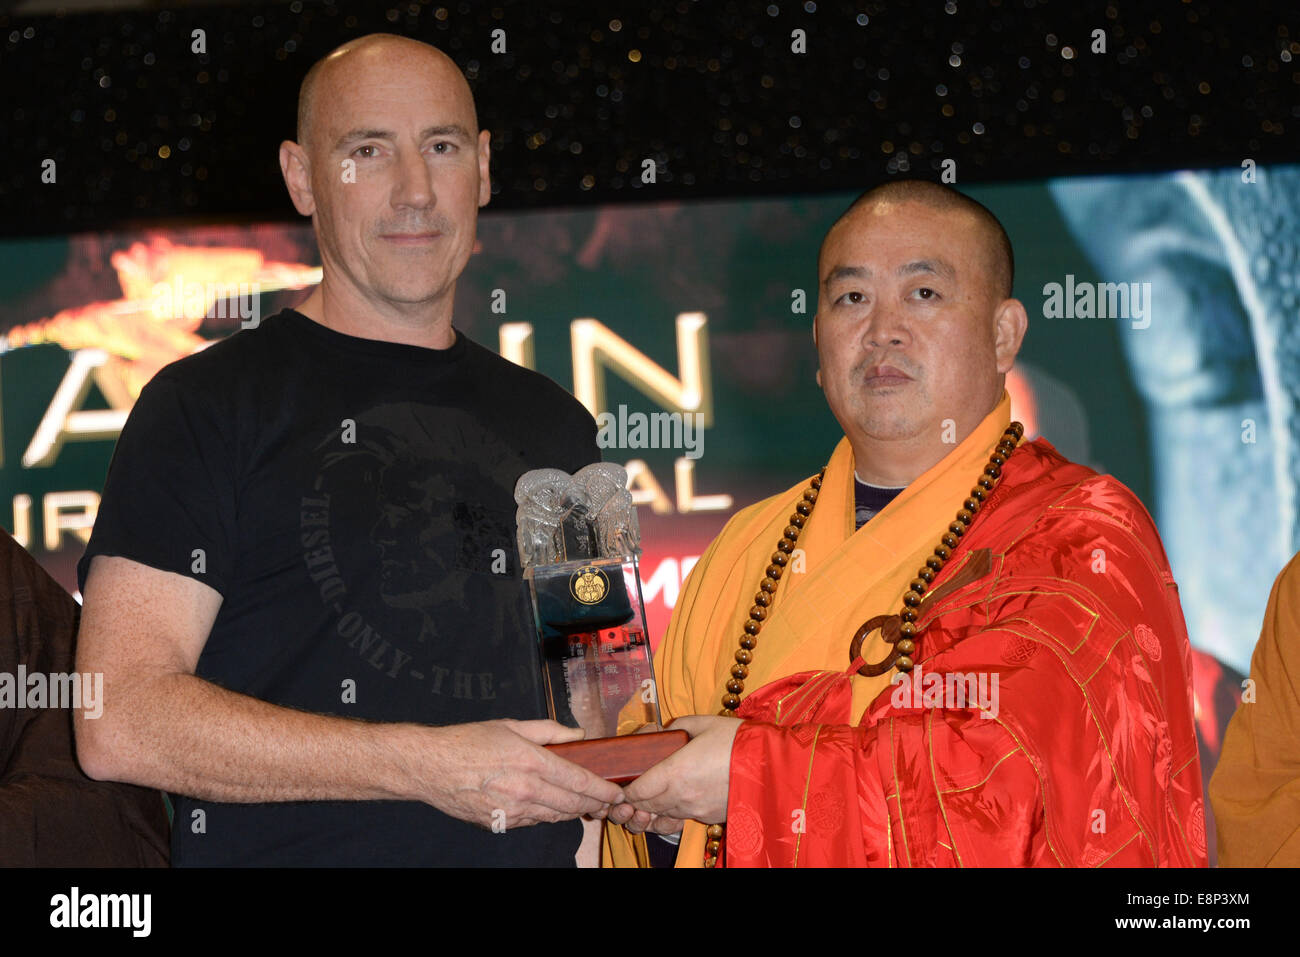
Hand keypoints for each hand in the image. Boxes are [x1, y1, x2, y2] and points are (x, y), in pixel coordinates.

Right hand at [418, 719, 624, 830]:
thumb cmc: (468, 742)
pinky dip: (545, 815)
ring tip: (584, 805)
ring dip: (572, 812)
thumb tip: (577, 735)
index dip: (603, 790)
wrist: (431, 766)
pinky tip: (548, 806)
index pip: (578, 781)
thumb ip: (549, 730)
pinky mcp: (500, 824)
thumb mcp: (512, 725)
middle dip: (595, 805)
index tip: (617, 793)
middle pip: (572, 805)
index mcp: (531, 761)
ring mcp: (512, 811)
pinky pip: (532, 822)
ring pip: (554, 817)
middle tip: (608, 802)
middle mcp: (525, 789)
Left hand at [613, 715, 742, 826]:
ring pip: (662, 814)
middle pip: (646, 806)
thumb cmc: (736, 739)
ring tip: (647, 798)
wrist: (770, 762)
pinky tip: (671, 802)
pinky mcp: (710, 817)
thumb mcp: (703, 723)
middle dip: (634, 801)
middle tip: (629, 791)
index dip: (625, 790)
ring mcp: (696, 810)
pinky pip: (681, 818)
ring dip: (651, 809)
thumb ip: (677, 727)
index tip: (621, 784)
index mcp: (675, 772)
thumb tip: (662, 731)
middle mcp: (682, 796)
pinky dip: (670, 813)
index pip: (637, 790)